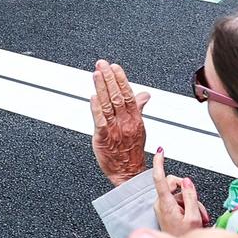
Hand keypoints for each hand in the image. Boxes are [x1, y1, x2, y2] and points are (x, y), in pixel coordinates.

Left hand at [89, 60, 150, 185]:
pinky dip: (96, 109)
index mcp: (135, 118)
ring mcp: (114, 129)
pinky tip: (93, 98)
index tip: (115, 67)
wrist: (128, 173)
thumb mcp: (139, 127)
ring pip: (108, 105)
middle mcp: (125, 122)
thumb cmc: (132, 151)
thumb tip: (145, 94)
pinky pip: (100, 121)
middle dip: (109, 78)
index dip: (121, 79)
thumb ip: (139, 108)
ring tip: (96, 74)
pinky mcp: (103, 138)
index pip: (128, 94)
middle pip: (117, 96)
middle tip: (102, 64)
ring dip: (101, 88)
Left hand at [153, 149, 209, 235]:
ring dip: (190, 202)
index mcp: (165, 204)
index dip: (159, 162)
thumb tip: (187, 181)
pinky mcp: (164, 212)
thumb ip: (191, 197)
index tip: (160, 151)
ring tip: (197, 217)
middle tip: (196, 206)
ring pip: (177, 194)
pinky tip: (193, 218)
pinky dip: (187, 207)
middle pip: (173, 185)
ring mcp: (162, 208)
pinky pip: (177, 202)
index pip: (160, 179)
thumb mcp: (194, 218)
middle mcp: (160, 204)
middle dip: (187, 191)